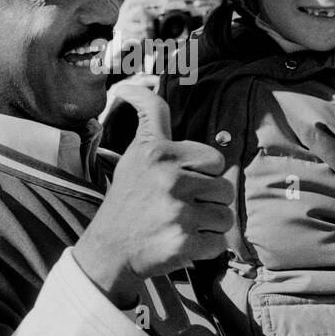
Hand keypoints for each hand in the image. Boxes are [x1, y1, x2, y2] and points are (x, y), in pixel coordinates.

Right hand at [74, 82, 233, 306]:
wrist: (108, 250)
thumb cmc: (128, 197)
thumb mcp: (135, 151)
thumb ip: (148, 117)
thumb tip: (129, 85)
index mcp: (159, 153)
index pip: (216, 160)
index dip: (204, 174)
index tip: (182, 182)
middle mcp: (169, 179)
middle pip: (225, 189)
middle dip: (210, 201)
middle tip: (182, 208)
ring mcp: (177, 213)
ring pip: (226, 217)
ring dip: (209, 225)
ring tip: (182, 225)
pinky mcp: (183, 243)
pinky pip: (218, 243)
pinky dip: (204, 248)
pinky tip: (181, 244)